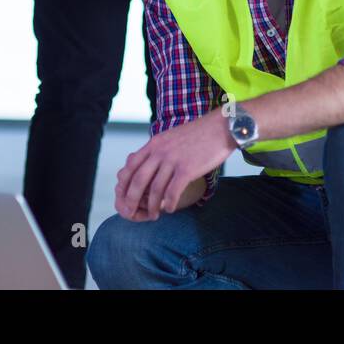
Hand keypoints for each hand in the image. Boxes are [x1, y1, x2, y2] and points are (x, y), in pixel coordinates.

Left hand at [114, 113, 234, 220]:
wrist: (221, 127)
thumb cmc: (199, 133)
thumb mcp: (172, 136)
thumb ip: (159, 149)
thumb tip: (148, 165)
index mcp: (154, 143)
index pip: (131, 166)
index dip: (124, 183)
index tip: (123, 196)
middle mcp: (160, 151)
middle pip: (139, 180)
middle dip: (132, 199)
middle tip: (130, 212)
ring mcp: (173, 160)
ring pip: (156, 189)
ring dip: (153, 206)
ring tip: (154, 215)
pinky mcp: (187, 169)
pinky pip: (173, 192)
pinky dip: (169, 203)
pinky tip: (170, 209)